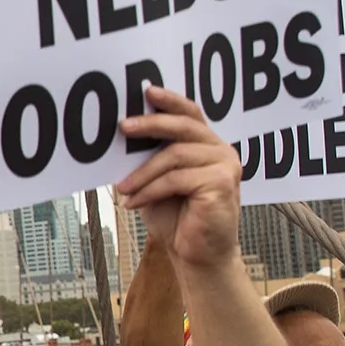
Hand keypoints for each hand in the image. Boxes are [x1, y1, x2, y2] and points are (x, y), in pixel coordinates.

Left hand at [114, 86, 242, 269]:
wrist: (197, 255)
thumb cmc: (177, 217)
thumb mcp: (157, 181)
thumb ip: (148, 158)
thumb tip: (119, 136)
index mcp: (207, 144)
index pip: (190, 113)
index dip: (170, 100)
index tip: (146, 91)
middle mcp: (220, 150)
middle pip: (182, 127)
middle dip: (149, 125)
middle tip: (122, 127)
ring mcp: (225, 165)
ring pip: (174, 156)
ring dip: (142, 173)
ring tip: (123, 189)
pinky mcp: (222, 183)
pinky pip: (176, 179)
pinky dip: (149, 190)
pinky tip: (133, 203)